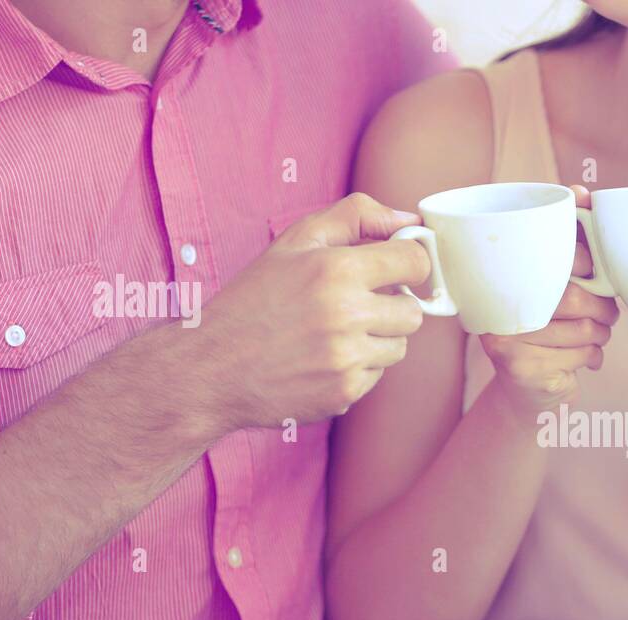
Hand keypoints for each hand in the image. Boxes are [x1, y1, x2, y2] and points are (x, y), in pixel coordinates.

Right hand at [194, 192, 430, 430]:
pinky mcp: (344, 393)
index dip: (411, 264)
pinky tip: (322, 359)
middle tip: (358, 304)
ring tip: (334, 333)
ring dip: (376, 339)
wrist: (212, 366)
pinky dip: (357, 368)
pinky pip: (376, 376)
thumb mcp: (295, 241)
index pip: (415, 262)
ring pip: (398, 347)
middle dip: (392, 306)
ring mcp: (346, 359)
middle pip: (414, 312)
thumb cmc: (253, 299)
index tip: (398, 269)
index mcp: (336, 270)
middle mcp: (346, 315)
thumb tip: (410, 221)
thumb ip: (356, 217)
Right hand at [481, 185, 617, 415]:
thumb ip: (566, 239)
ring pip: (580, 329)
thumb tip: (581, 191)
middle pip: (571, 296)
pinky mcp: (521, 369)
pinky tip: (585, 359)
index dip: (584, 261)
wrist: (527, 393)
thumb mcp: (555, 282)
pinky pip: (578, 356)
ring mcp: (504, 339)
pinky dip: (593, 358)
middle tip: (608, 315)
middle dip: (603, 306)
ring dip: (601, 335)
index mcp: (503, 277)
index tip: (592, 269)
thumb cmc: (547, 327)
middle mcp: (497, 305)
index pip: (551, 258)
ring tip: (597, 337)